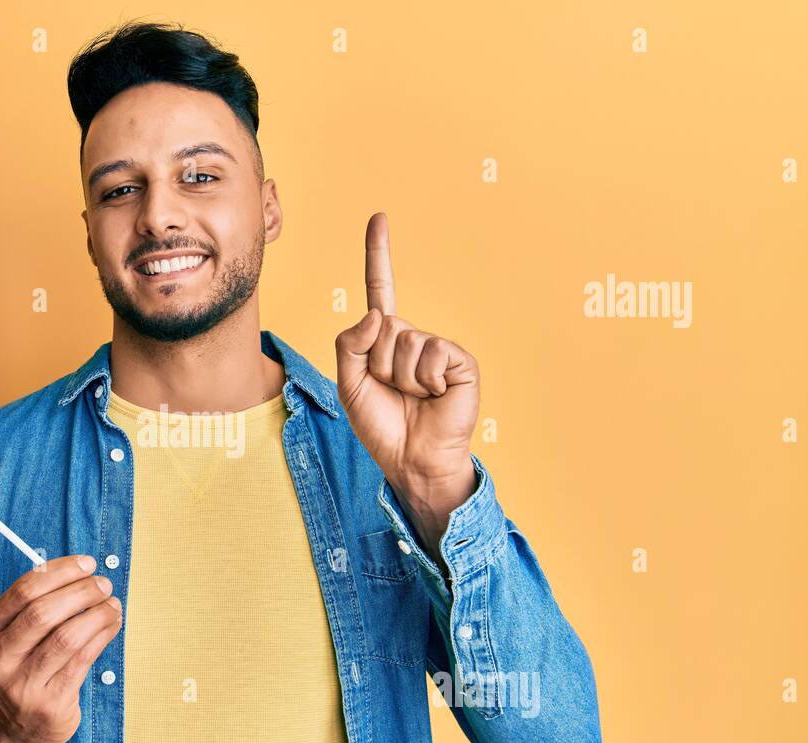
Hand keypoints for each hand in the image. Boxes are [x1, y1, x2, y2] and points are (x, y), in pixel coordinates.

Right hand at [0, 554, 122, 742]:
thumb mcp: (11, 639)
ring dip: (97, 614)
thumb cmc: (21, 670)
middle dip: (81, 592)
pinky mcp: (50, 703)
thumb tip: (80, 571)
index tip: (86, 563)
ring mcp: (23, 684)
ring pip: (67, 637)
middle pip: (43, 613)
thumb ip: (35, 606)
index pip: (24, 591)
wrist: (12, 730)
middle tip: (103, 584)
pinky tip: (112, 624)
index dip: (59, 572)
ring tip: (112, 604)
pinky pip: (83, 660)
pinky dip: (103, 635)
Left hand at [335, 212, 480, 486]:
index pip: (381, 289)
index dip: (379, 254)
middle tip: (392, 391)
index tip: (379, 217)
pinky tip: (434, 397)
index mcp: (386, 340)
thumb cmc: (381, 425)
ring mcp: (438, 348)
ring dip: (400, 377)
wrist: (411, 459)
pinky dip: (425, 380)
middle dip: (377, 365)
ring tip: (413, 398)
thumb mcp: (348, 384)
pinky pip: (430, 353)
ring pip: (404, 341)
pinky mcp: (459, 362)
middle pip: (382, 327)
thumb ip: (349, 344)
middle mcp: (413, 338)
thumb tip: (376, 314)